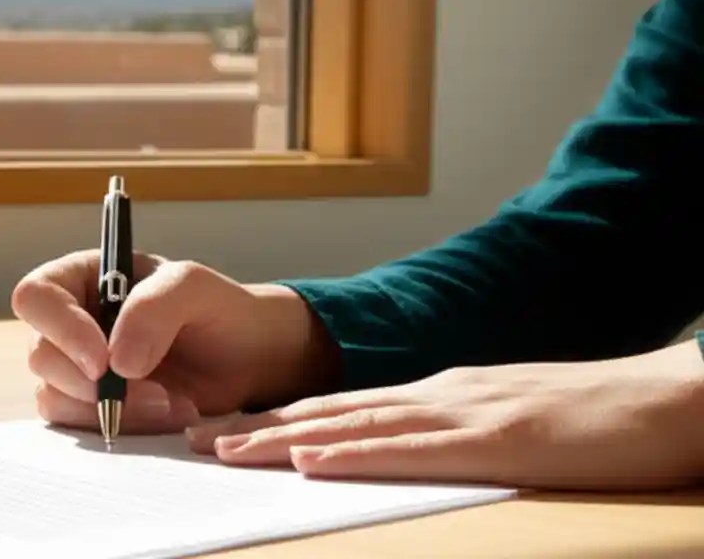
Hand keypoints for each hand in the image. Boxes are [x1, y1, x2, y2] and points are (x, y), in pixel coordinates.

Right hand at [11, 250, 339, 434]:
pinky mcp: (93, 406)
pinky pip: (80, 424)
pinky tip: (169, 414)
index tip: (102, 361)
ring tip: (172, 402)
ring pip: (55, 396)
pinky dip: (123, 426)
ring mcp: (79, 368)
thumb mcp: (195, 287)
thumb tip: (116, 362)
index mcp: (85, 277)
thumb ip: (154, 308)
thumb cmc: (218, 309)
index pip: (36, 296)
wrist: (248, 359)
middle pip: (40, 355)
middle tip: (152, 391)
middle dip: (93, 383)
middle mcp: (72, 322)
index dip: (60, 329)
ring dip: (113, 409)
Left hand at [188, 339, 703, 489]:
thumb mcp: (506, 421)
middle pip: (331, 410)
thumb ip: (452, 431)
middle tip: (195, 439)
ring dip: (284, 438)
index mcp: (440, 394)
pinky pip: (409, 447)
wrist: (669, 400)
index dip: (279, 419)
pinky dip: (353, 451)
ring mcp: (464, 412)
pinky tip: (311, 457)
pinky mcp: (494, 439)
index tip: (226, 432)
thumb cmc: (592, 419)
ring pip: (353, 424)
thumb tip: (401, 446)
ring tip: (226, 449)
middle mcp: (438, 395)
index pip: (343, 406)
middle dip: (259, 427)